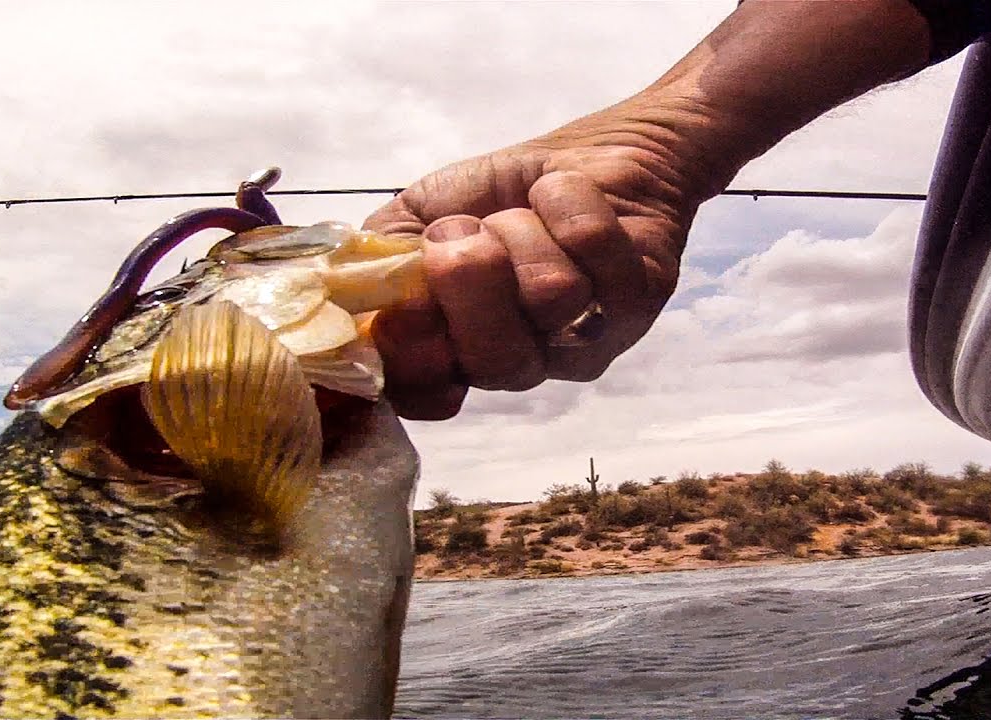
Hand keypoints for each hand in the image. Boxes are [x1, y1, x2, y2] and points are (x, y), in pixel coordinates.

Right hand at [364, 131, 703, 420]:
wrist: (585, 151)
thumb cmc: (497, 194)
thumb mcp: (417, 217)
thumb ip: (377, 260)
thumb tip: (350, 304)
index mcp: (460, 353)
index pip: (425, 393)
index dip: (409, 351)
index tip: (395, 300)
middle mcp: (522, 364)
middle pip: (495, 358)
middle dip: (468, 274)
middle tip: (461, 232)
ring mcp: (586, 340)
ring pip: (549, 296)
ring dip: (522, 228)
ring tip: (523, 212)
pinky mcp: (640, 298)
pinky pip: (593, 250)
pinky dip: (564, 199)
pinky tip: (563, 197)